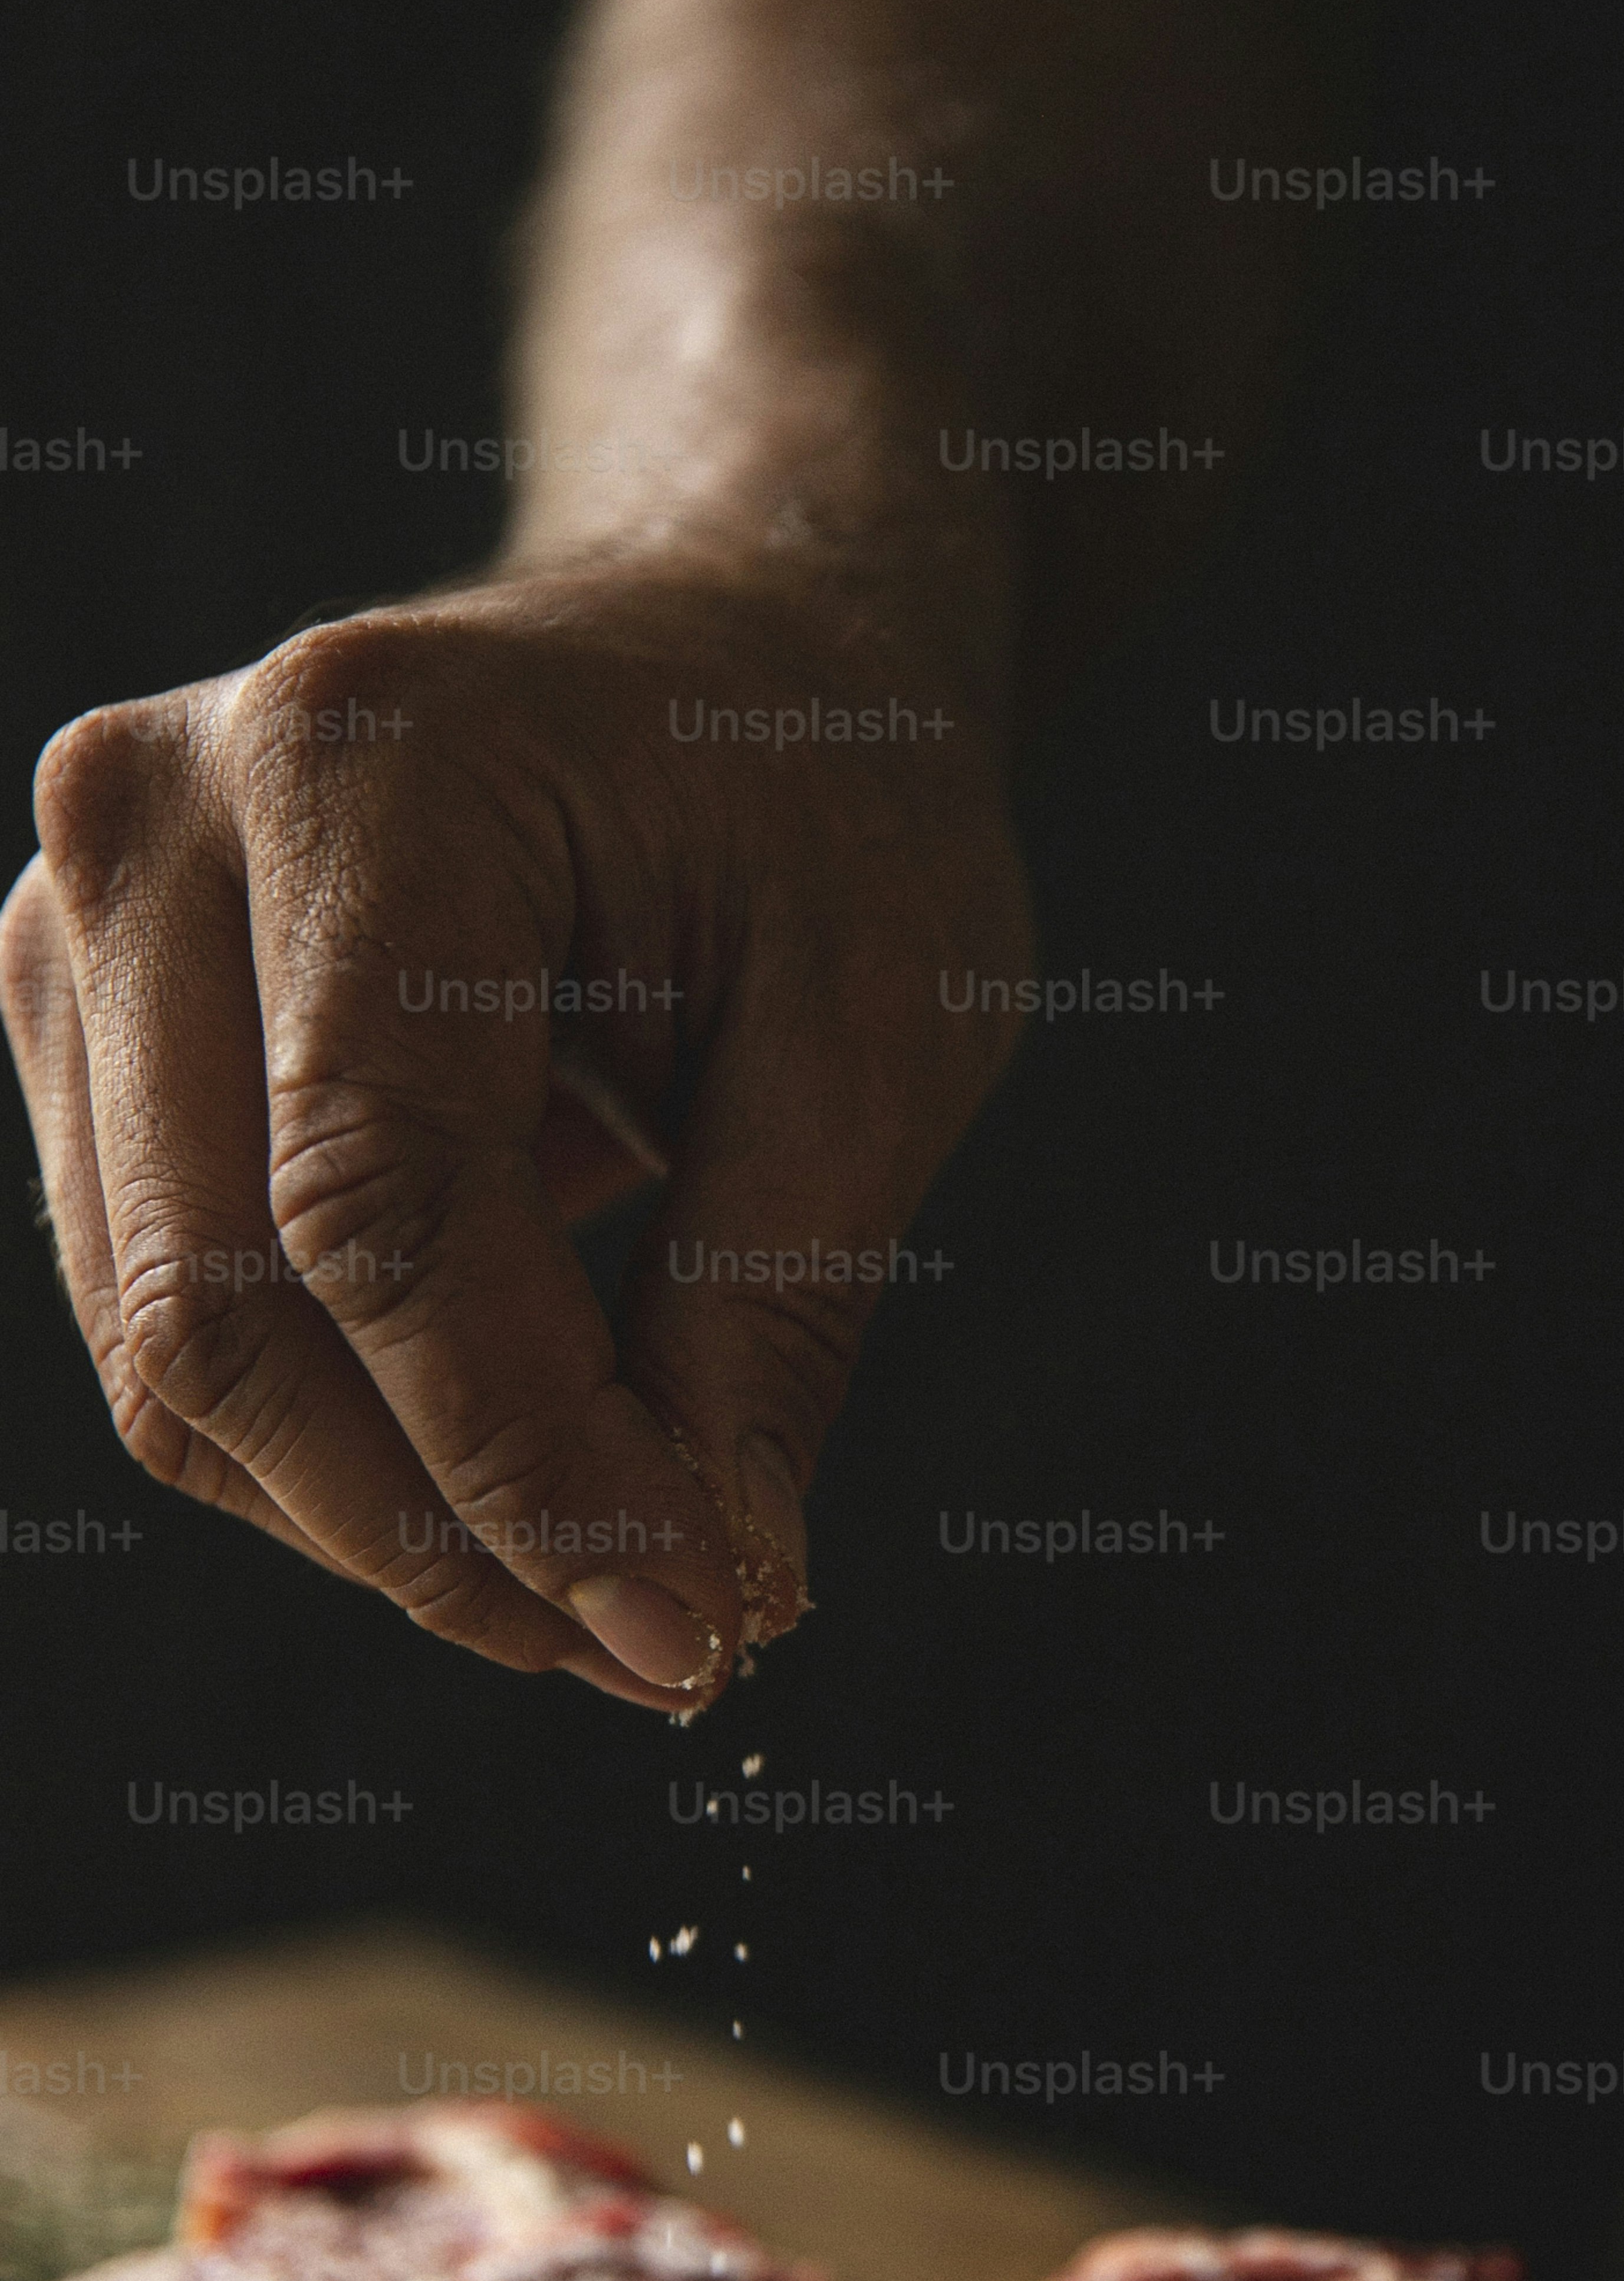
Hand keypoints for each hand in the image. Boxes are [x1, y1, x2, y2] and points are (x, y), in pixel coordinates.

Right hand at [0, 565, 1029, 1710]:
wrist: (730, 632)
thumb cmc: (828, 791)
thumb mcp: (885, 1026)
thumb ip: (775, 1312)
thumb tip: (709, 1601)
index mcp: (361, 761)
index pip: (380, 1208)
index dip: (526, 1464)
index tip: (692, 1633)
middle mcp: (151, 827)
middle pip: (226, 1309)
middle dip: (448, 1534)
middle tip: (664, 1648)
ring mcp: (78, 927)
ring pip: (172, 1353)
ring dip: (388, 1522)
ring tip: (610, 1587)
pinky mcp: (87, 1026)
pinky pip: (170, 1316)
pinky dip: (339, 1444)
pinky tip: (513, 1478)